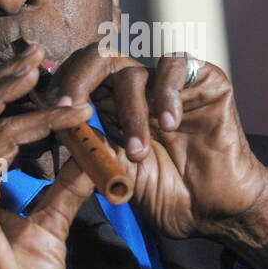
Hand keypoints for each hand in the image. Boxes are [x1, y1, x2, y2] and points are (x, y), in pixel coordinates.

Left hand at [44, 44, 267, 268]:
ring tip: (139, 152)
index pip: (81, 78)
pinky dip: (166, 94)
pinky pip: (176, 68)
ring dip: (130, 112)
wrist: (216, 210)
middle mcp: (140, 89)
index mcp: (114, 107)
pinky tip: (169, 123)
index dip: (62, 85)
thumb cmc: (169, 194)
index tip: (50, 108)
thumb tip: (60, 124)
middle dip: (78, 77)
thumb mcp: (121, 173)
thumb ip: (95, 147)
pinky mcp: (203, 80)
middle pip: (99, 58)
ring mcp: (170, 84)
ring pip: (135, 71)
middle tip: (70, 105)